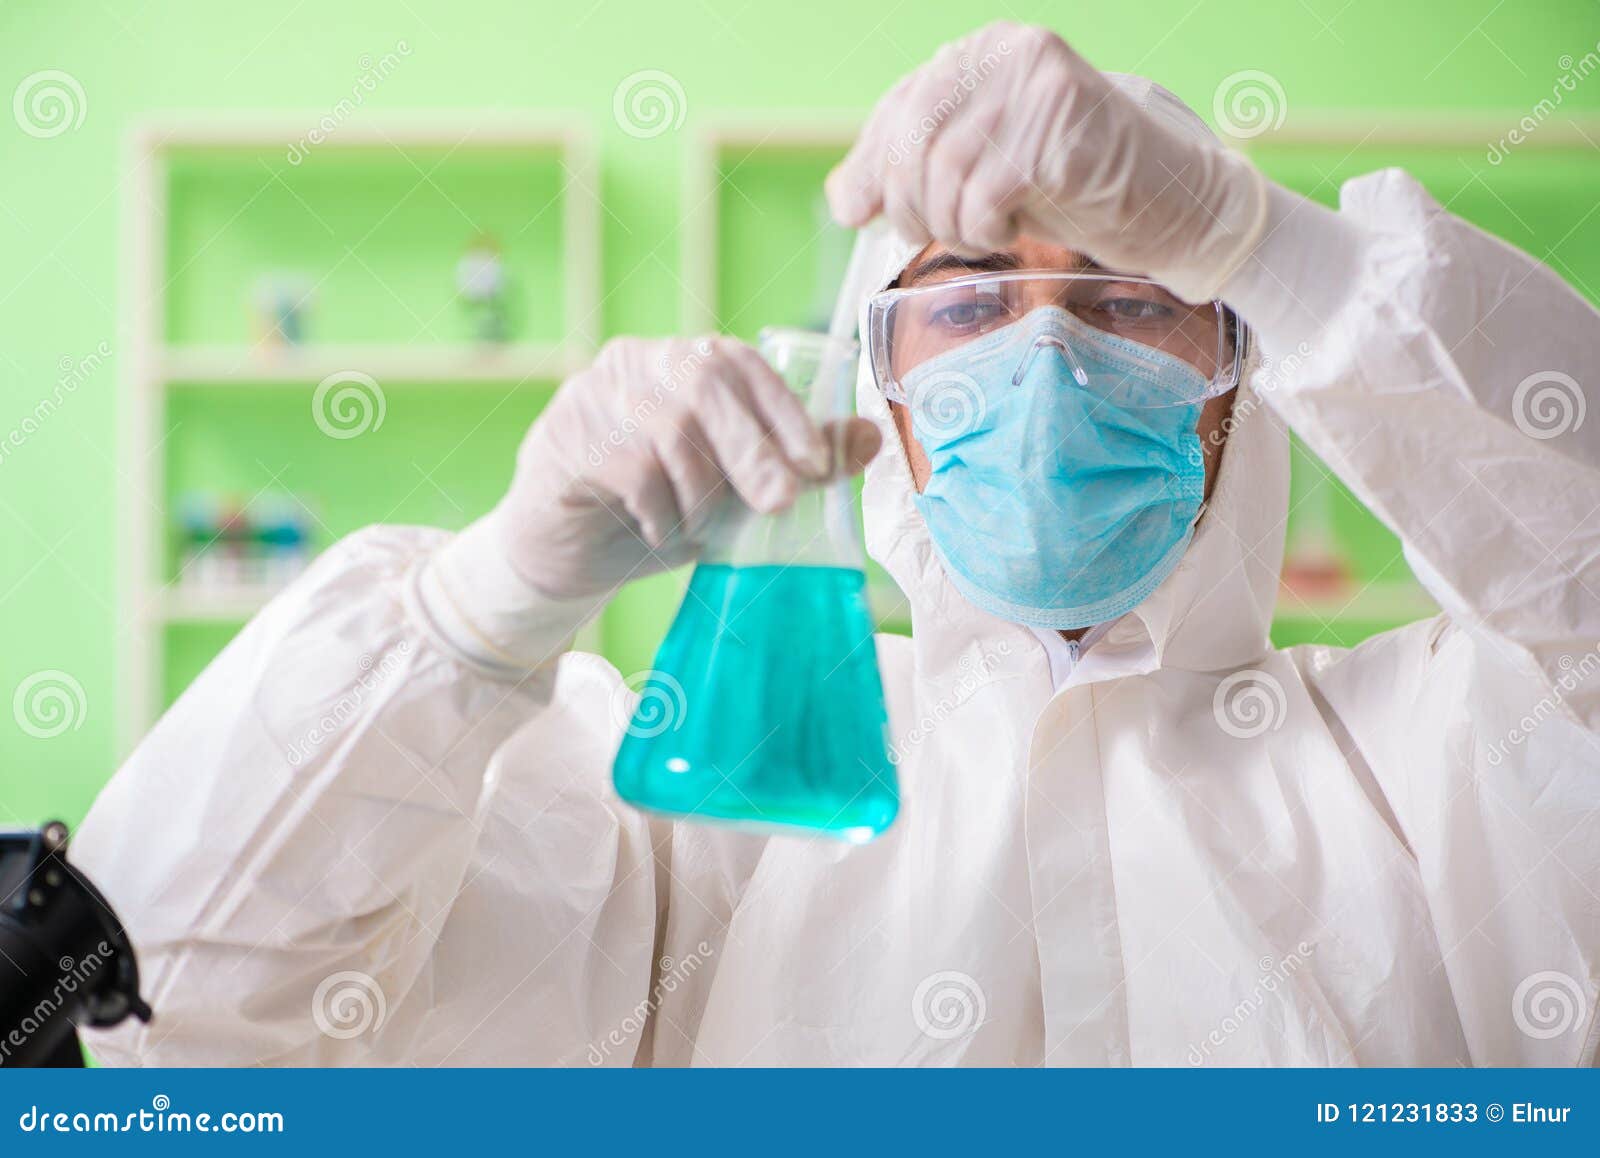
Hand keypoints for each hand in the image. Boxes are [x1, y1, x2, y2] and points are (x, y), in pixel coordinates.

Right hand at [483, 336, 881, 600]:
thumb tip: (870, 438)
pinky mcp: (563, 436)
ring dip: (699, 494)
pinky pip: (629, 469)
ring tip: (700, 530)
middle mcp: (639, 362)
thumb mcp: (734, 491)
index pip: (743, 365)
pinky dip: (657, 510)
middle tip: (780, 503)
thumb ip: (796, 462)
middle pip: (705, 386)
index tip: (817, 464)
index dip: (786, 411)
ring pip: (669, 431)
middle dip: (752, 451)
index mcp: (686, 360)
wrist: (565, 554)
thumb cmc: (659, 510)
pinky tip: (655, 529)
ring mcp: (595, 394)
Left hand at [825, 22, 1266, 302]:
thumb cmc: (1074, 191)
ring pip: (945, 167)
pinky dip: (982, 226)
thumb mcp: (982, 176)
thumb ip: (915, 174)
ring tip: (977, 236)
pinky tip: (1005, 231)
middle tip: (927, 236)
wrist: (1171, 206)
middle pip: (914, 135)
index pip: (900, 106)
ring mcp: (1039, 86)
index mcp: (984, 54)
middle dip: (907, 201)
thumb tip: (843, 200)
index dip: (872, 166)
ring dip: (948, 222)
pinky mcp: (1063, 129)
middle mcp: (1010, 54)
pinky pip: (986, 190)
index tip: (862, 213)